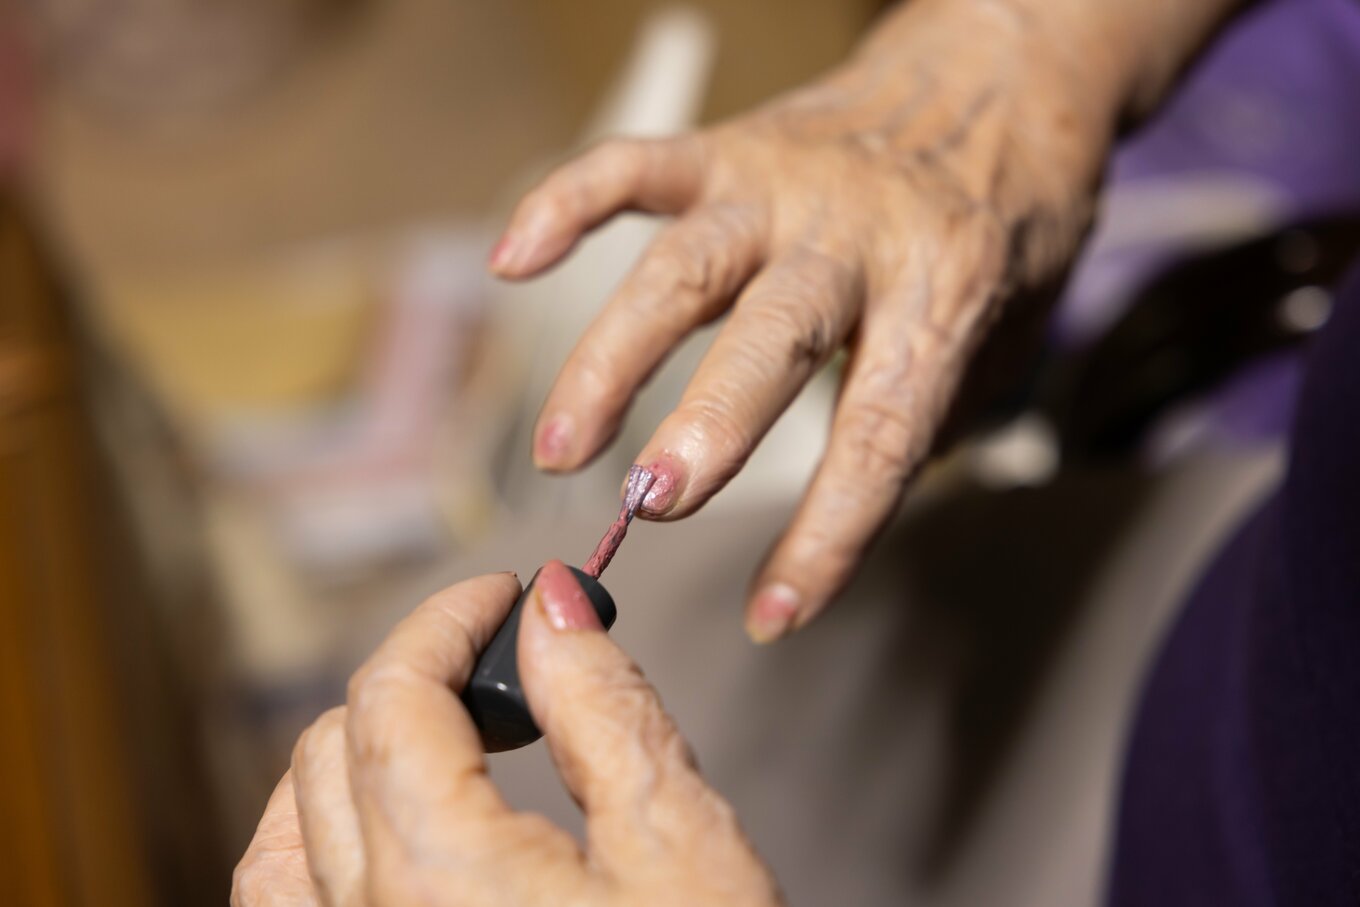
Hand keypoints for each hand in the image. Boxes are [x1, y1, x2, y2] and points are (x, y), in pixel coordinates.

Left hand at [232, 563, 780, 906]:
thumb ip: (603, 705)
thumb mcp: (678, 842)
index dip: (445, 619)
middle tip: (495, 657)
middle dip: (409, 675)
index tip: (501, 594)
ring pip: (281, 840)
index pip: (390, 695)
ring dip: (342, 759)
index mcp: (439, 878)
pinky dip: (317, 846)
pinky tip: (381, 836)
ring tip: (425, 729)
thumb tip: (556, 608)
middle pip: (328, 752)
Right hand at [491, 0, 1124, 640]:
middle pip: (772, 340)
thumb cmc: (1004, 216)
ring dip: (612, 359)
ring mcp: (783, 189)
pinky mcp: (732, 150)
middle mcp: (855, 239)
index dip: (826, 534)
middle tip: (651, 503)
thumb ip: (935, 417)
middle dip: (708, 426)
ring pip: (682, 270)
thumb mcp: (1012, 331)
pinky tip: (513, 261)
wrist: (1000, 69)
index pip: (879, 434)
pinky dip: (566, 204)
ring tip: (561, 446)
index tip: (775, 614)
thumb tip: (852, 510)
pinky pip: (635, 166)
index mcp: (941, 293)